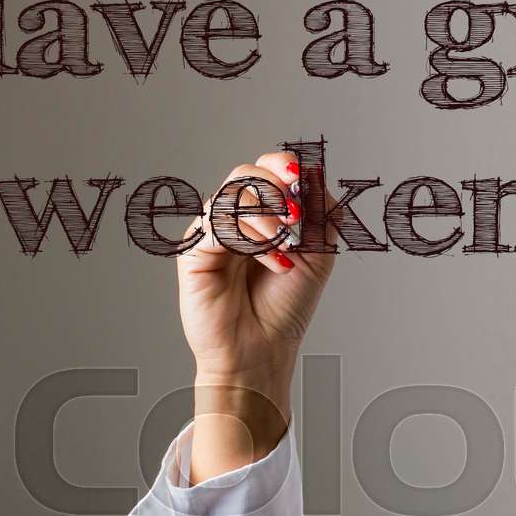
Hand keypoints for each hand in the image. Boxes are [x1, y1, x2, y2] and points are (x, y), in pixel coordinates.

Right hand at [174, 151, 338, 480]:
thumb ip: (321, 213)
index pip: (265, 170)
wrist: (262, 350)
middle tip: (296, 216)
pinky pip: (218, 223)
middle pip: (245, 174)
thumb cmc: (286, 307)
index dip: (281, 164)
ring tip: (287, 247)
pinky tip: (276, 263)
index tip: (301, 175)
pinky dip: (252, 238)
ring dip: (267, 216)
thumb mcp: (318, 255)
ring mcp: (211, 233)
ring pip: (232, 195)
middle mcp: (233, 220)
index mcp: (261, 215)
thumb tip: (315, 170)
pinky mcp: (194, 250)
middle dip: (275, 187)